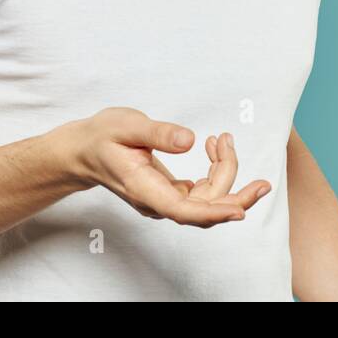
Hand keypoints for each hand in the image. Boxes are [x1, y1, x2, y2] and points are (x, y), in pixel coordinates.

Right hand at [69, 107, 271, 227]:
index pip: (183, 211)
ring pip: (207, 199)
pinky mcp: (170, 193)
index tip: (240, 210)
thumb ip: (157, 132)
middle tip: (253, 169)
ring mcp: (164, 199)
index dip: (213, 213)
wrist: (83, 150)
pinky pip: (202, 192)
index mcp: (144, 189)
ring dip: (225, 173)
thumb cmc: (101, 136)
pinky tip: (214, 147)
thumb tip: (189, 140)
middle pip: (204, 208)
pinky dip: (215, 172)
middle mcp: (157, 201)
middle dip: (233, 188)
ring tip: (223, 139)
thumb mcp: (126, 125)